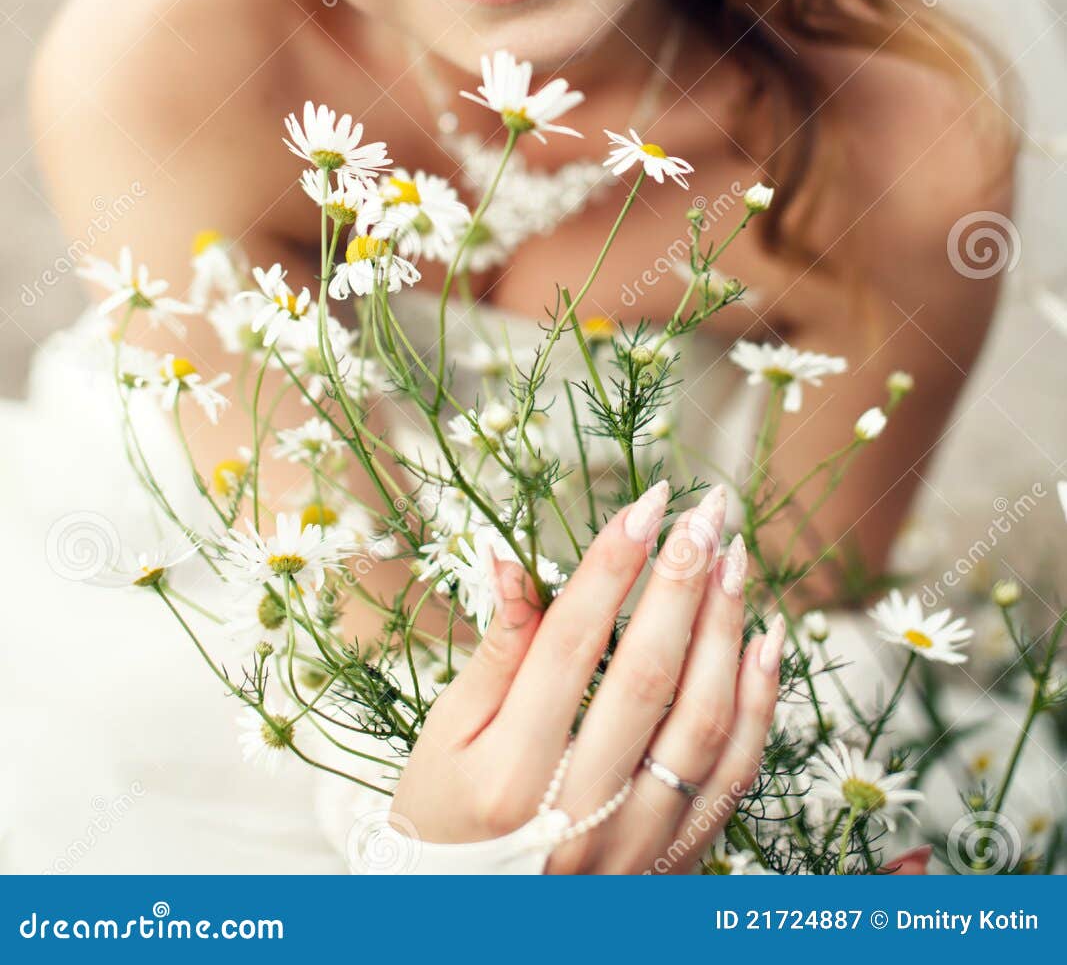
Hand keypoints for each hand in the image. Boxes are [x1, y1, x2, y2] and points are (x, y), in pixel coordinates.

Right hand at [388, 480, 783, 873]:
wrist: (468, 927)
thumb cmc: (444, 822)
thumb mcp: (445, 737)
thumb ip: (494, 650)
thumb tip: (510, 557)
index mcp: (510, 774)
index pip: (574, 643)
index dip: (613, 564)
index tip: (648, 501)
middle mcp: (579, 814)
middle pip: (648, 675)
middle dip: (682, 580)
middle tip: (706, 512)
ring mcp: (634, 844)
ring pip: (701, 724)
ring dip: (726, 631)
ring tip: (735, 559)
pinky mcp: (674, 859)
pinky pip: (733, 777)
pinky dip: (757, 706)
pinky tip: (763, 642)